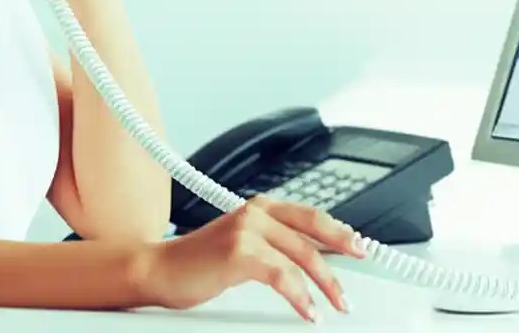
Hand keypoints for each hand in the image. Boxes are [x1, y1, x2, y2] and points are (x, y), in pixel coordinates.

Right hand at [135, 196, 365, 322]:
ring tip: (333, 306)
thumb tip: (311, 262)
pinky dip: (300, 296)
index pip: (310, 215)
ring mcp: (247, 229)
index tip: (360, 247)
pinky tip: (308, 311)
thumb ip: (272, 245)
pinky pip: (283, 276)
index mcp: (259, 206)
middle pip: (313, 233)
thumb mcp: (241, 246)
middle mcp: (255, 212)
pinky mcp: (239, 253)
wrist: (159, 268)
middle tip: (353, 282)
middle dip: (341, 258)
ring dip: (324, 285)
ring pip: (302, 256)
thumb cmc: (198, 262)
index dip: (339, 231)